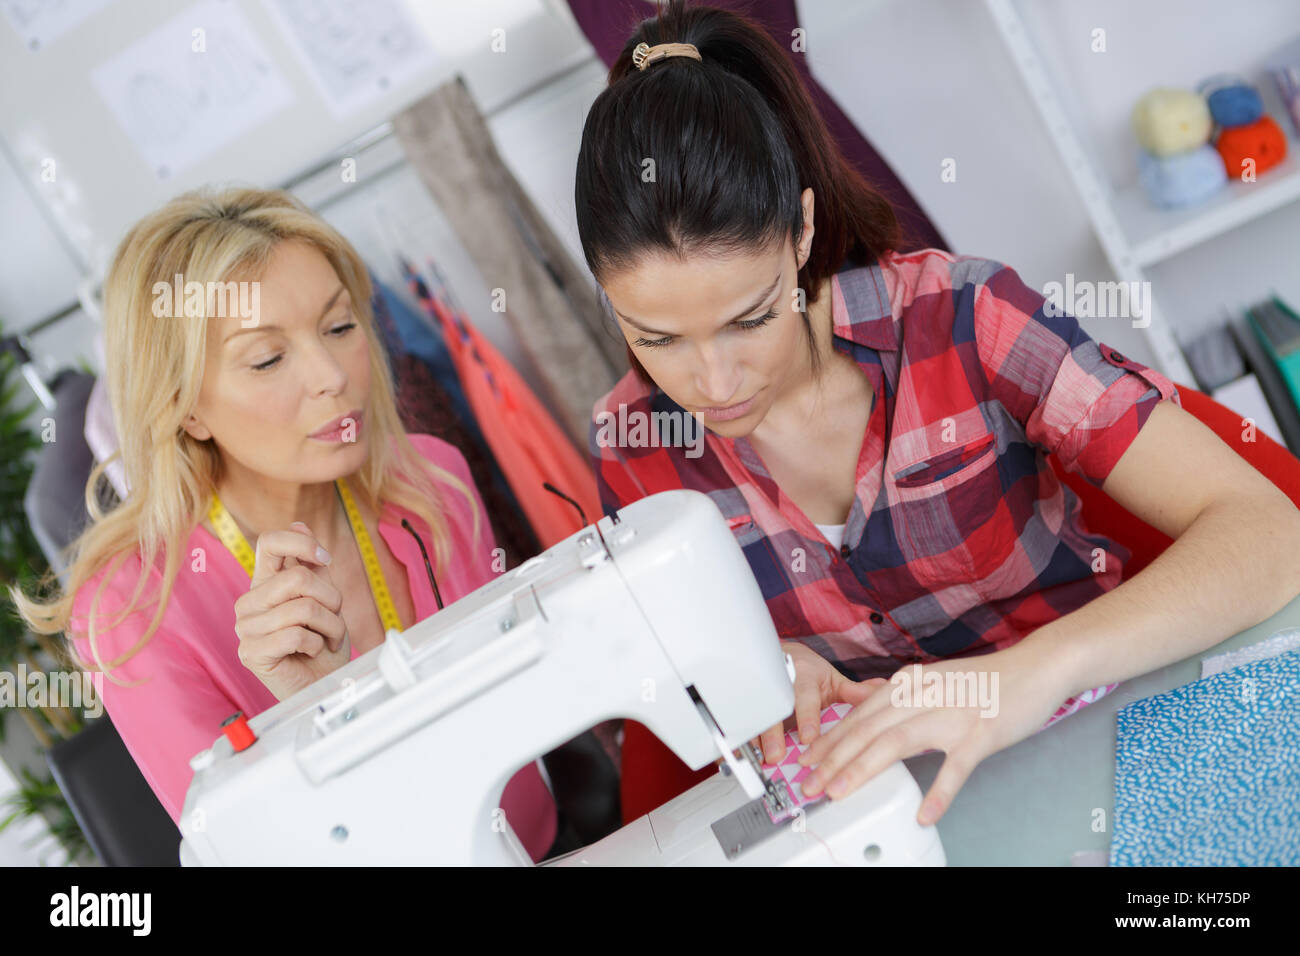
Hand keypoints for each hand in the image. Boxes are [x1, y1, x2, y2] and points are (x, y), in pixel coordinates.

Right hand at [233, 521, 349, 700]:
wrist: (324, 684)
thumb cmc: (323, 642)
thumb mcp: (324, 597)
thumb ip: (311, 565)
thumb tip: (298, 523)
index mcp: (264, 583)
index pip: (269, 542)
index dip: (301, 543)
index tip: (325, 560)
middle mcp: (249, 601)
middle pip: (298, 578)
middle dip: (331, 598)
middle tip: (334, 617)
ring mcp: (246, 628)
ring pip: (303, 608)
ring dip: (330, 625)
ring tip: (327, 638)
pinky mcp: (250, 653)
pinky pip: (296, 636)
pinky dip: (317, 644)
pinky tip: (312, 652)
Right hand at [724, 642, 880, 767]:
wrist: (774, 655)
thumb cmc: (804, 672)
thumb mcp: (831, 679)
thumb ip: (855, 693)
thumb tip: (886, 693)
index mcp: (803, 675)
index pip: (805, 696)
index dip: (806, 717)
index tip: (808, 738)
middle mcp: (778, 681)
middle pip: (772, 706)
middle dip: (772, 732)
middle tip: (775, 756)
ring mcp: (757, 690)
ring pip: (751, 712)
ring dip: (752, 736)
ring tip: (755, 758)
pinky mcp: (743, 701)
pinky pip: (736, 719)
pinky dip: (735, 737)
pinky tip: (734, 752)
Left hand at [795, 649, 1068, 825]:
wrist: (1035, 668)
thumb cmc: (985, 680)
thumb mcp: (933, 681)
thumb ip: (902, 697)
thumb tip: (872, 712)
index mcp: (909, 684)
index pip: (858, 714)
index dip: (829, 739)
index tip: (806, 760)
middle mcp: (923, 695)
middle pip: (867, 729)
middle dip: (832, 759)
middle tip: (809, 783)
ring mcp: (951, 714)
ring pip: (896, 743)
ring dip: (862, 769)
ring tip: (839, 793)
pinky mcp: (980, 733)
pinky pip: (955, 767)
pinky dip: (938, 792)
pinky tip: (923, 813)